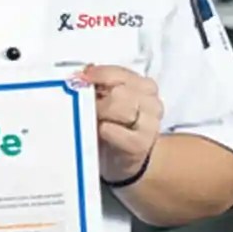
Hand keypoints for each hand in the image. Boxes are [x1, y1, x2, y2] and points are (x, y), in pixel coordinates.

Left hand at [77, 64, 162, 183]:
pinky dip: (105, 130)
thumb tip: (82, 74)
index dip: (97, 75)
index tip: (80, 79)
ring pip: (122, 108)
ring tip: (93, 120)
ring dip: (101, 113)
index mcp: (144, 86)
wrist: (124, 158)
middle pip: (120, 92)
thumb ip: (99, 85)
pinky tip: (101, 132)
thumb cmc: (113, 124)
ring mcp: (150, 125)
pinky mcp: (141, 145)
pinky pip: (117, 131)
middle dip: (98, 98)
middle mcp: (152, 103)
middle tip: (86, 106)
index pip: (118, 73)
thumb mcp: (107, 100)